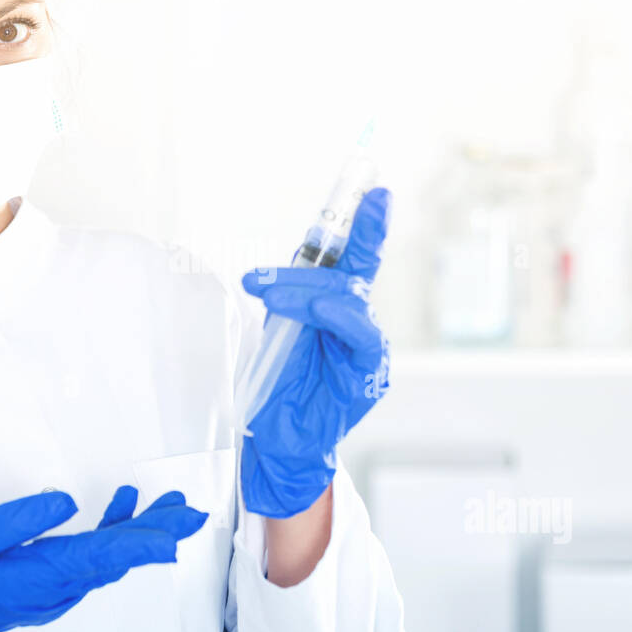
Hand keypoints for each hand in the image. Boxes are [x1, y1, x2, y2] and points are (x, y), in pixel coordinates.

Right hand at [0, 486, 207, 631]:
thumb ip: (21, 518)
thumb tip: (67, 502)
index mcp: (39, 576)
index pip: (103, 554)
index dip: (144, 541)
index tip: (175, 533)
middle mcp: (55, 589)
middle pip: (117, 557)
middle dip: (158, 534)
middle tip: (190, 512)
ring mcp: (54, 592)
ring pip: (108, 559)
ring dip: (140, 532)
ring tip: (167, 504)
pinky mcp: (48, 588)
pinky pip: (90, 561)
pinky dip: (111, 535)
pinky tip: (120, 508)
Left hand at [239, 186, 390, 517]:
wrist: (279, 442)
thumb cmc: (280, 388)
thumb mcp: (278, 333)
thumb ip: (289, 302)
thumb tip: (274, 275)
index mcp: (339, 309)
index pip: (355, 259)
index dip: (366, 224)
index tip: (375, 188)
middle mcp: (358, 323)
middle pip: (343, 278)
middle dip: (298, 273)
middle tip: (257, 281)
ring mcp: (366, 348)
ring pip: (347, 300)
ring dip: (304, 293)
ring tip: (269, 298)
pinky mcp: (367, 375)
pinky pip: (361, 337)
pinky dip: (340, 318)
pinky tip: (320, 312)